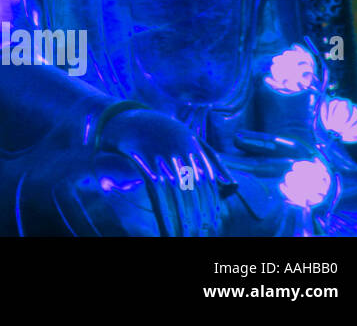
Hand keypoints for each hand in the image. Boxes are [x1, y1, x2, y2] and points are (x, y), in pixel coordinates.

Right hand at [98, 108, 233, 235]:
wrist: (123, 117)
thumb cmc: (159, 131)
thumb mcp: (189, 138)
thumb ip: (212, 160)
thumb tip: (233, 186)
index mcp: (193, 145)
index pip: (209, 185)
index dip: (211, 210)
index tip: (212, 230)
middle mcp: (180, 149)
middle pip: (194, 192)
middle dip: (198, 221)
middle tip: (199, 238)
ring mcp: (160, 152)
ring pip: (177, 195)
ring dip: (182, 223)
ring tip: (184, 239)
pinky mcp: (141, 157)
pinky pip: (156, 191)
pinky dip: (164, 214)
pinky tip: (167, 230)